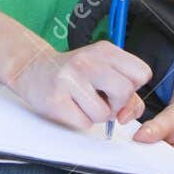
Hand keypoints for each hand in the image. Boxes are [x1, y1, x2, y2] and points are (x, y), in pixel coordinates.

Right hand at [9, 42, 149, 130]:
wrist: (31, 70)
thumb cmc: (73, 75)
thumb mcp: (103, 72)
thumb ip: (127, 93)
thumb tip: (127, 115)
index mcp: (105, 50)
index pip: (142, 73)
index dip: (134, 86)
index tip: (117, 87)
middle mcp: (88, 60)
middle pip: (126, 92)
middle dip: (118, 104)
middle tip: (103, 100)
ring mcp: (70, 78)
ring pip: (105, 113)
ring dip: (97, 116)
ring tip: (83, 103)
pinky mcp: (56, 98)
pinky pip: (84, 123)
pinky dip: (81, 121)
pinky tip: (70, 107)